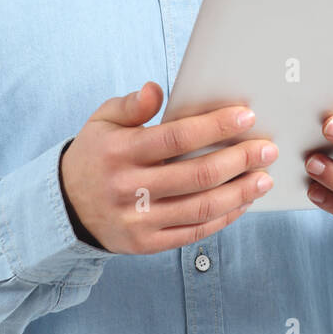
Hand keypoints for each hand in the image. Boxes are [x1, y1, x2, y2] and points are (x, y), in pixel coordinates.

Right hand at [59, 81, 277, 254]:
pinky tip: (243, 202)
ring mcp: (138, 220)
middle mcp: (129, 187)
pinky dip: (224, 218)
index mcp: (120, 152)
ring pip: (201, 208)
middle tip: (267, 149)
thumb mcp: (102, 122)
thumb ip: (131, 105)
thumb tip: (156, 90)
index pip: (175, 137)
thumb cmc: (95, 156)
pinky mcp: (146, 244)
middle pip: (196, 175)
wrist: (65, 207)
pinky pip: (194, 232)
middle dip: (239, 160)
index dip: (214, 126)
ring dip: (239, 192)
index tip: (246, 116)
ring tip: (264, 178)